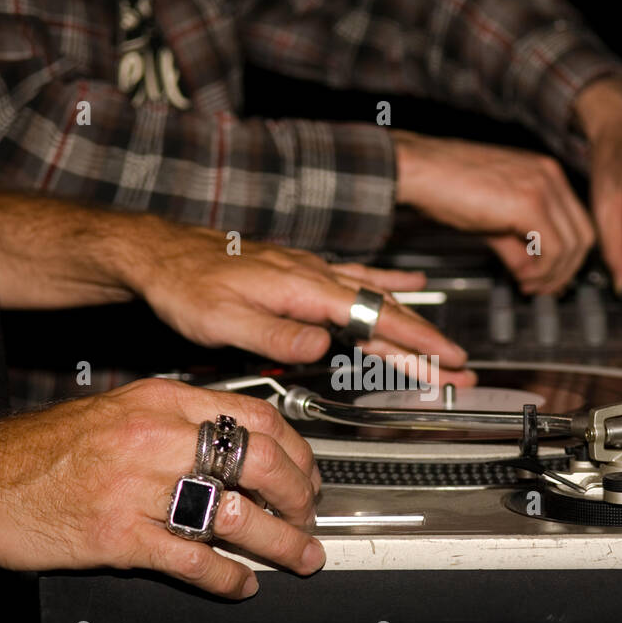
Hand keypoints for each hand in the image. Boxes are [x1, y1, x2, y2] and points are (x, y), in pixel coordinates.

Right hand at [0, 378, 323, 598]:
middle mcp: (153, 436)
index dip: (297, 451)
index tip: (307, 474)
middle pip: (260, 462)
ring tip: (297, 557)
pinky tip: (239, 585)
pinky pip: (192, 559)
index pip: (257, 417)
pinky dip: (227, 578)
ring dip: (279, 542)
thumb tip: (236, 446)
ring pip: (236, 514)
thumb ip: (174, 422)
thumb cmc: (39, 452)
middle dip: (300, 496)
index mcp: (160, 401)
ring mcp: (135, 487)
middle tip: (310, 518)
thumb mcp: (115, 412)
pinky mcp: (115, 535)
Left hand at [121, 224, 474, 386]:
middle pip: (385, 310)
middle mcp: (314, 275)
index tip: (447, 361)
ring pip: (375, 296)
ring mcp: (310, 271)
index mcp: (303, 289)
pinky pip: (356, 276)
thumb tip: (320, 346)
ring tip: (444, 346)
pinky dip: (388, 280)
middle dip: (427, 342)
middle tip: (461, 370)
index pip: (373, 317)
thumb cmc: (185, 286)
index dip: (415, 341)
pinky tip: (409, 281)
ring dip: (413, 322)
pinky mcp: (301, 272)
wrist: (160, 252)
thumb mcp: (223, 321)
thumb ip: (276, 335)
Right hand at [392, 130, 594, 294]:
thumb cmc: (447, 187)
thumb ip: (518, 245)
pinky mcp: (530, 203)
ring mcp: (543, 187)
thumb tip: (531, 272)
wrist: (420, 169)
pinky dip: (543, 271)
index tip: (549, 278)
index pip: (576, 221)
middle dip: (566, 270)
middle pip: (583, 235)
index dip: (567, 257)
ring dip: (553, 275)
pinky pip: (553, 249)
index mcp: (545, 172)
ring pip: (572, 245)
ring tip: (528, 285)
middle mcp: (550, 175)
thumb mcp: (492, 219)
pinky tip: (523, 279)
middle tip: (543, 289)